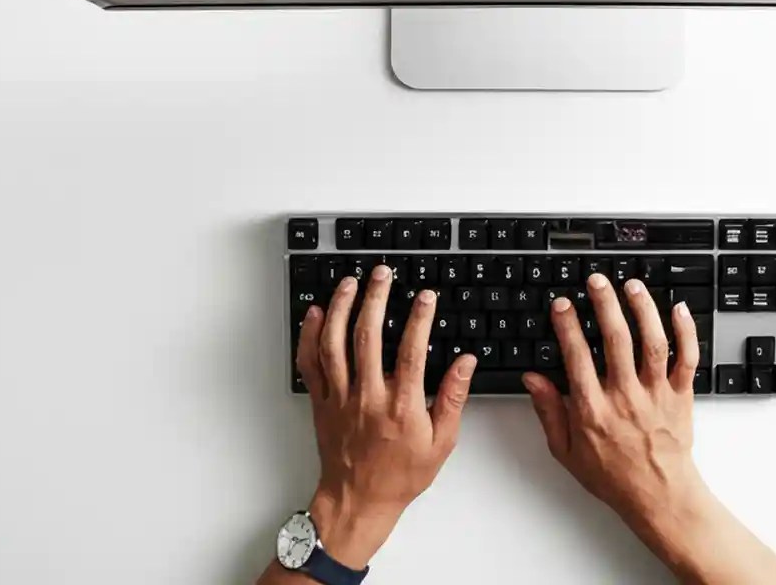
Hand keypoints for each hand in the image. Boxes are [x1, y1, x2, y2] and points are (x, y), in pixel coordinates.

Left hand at [293, 265, 476, 569]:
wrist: (358, 501)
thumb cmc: (399, 476)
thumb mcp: (441, 442)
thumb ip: (453, 398)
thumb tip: (466, 363)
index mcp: (401, 406)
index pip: (411, 351)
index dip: (419, 318)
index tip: (425, 296)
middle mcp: (367, 397)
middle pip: (367, 336)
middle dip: (376, 298)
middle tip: (383, 273)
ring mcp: (340, 397)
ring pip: (334, 343)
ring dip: (341, 307)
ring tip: (350, 283)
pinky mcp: (321, 402)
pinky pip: (310, 363)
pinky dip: (309, 335)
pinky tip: (315, 313)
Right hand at [523, 274, 706, 538]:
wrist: (659, 496)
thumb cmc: (613, 477)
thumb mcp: (566, 451)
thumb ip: (549, 411)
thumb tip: (533, 379)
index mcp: (593, 410)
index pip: (578, 357)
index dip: (568, 326)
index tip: (562, 305)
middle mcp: (626, 398)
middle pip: (616, 340)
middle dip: (605, 305)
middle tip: (597, 282)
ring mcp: (656, 395)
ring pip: (652, 343)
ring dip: (642, 310)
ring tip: (632, 286)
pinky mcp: (681, 396)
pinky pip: (687, 359)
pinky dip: (685, 332)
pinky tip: (678, 309)